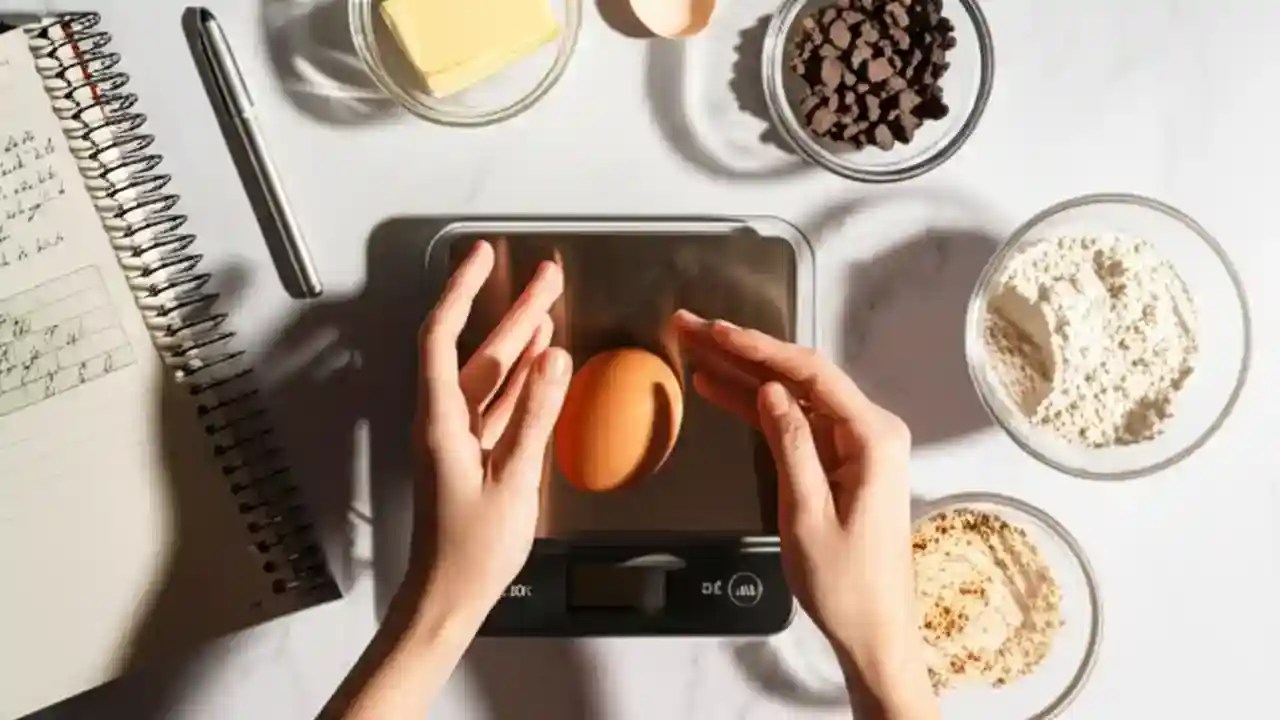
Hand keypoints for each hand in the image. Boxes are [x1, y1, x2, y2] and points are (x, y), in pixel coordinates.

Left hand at [411, 240, 571, 622]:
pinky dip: (523, 377)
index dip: (459, 292)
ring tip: (551, 300)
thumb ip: (535, 416)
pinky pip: (501, 402)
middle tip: (544, 273)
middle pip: (477, 349)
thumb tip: (554, 358)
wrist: (449, 596)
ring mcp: (462, 436)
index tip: (481, 257)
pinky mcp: (477, 452)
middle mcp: (446, 421)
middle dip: (510, 307)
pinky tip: (543, 357)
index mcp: (440, 422)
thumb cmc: (470, 549)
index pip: (442, 339)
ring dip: (521, 339)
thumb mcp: (512, 481)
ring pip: (492, 373)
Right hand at [672, 311, 934, 716]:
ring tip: (693, 347)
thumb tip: (771, 391)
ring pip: (790, 395)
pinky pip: (793, 423)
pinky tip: (718, 387)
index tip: (717, 331)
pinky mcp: (837, 462)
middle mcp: (868, 432)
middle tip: (691, 327)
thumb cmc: (847, 584)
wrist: (874, 631)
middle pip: (798, 376)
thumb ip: (792, 446)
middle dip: (742, 350)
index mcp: (872, 438)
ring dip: (743, 373)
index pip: (810, 374)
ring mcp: (853, 445)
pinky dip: (756, 406)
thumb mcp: (808, 515)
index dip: (759, 347)